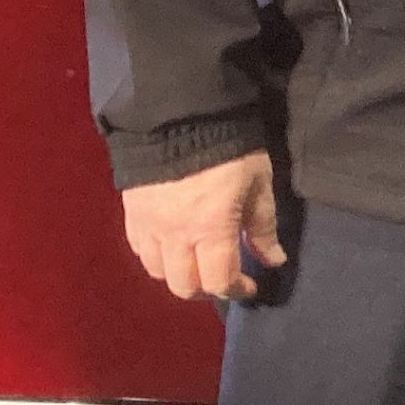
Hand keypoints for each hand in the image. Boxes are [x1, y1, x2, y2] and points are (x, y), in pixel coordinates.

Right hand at [122, 150, 286, 302]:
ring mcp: (149, 225)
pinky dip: (156, 257)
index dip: (237, 291)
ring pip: (158, 272)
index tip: (250, 287)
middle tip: (222, 278)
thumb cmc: (230, 148)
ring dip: (179, 275)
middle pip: (185, 286)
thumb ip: (263, 227)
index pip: (220, 281)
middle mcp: (176, 235)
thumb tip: (273, 261)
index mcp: (212, 229)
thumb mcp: (258, 183)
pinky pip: (140, 249)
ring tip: (196, 264)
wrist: (182, 113)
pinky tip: (171, 247)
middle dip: (207, 290)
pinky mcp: (132, 213)